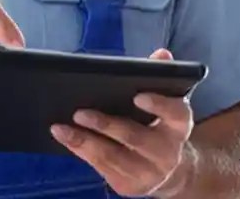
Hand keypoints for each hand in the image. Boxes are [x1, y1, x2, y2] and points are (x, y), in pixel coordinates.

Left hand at [51, 49, 195, 197]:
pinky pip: (101, 167)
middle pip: (135, 137)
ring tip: (61, 127)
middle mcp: (168, 152)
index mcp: (178, 125)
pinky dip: (81, 151)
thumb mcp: (163, 103)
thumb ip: (158, 76)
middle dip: (106, 125)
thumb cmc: (158, 125)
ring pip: (113, 156)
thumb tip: (161, 54)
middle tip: (80, 112)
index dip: (158, 105)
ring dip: (84, 141)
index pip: (175, 113)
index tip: (138, 95)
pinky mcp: (129, 185)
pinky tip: (65, 138)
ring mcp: (149, 172)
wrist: (165, 170)